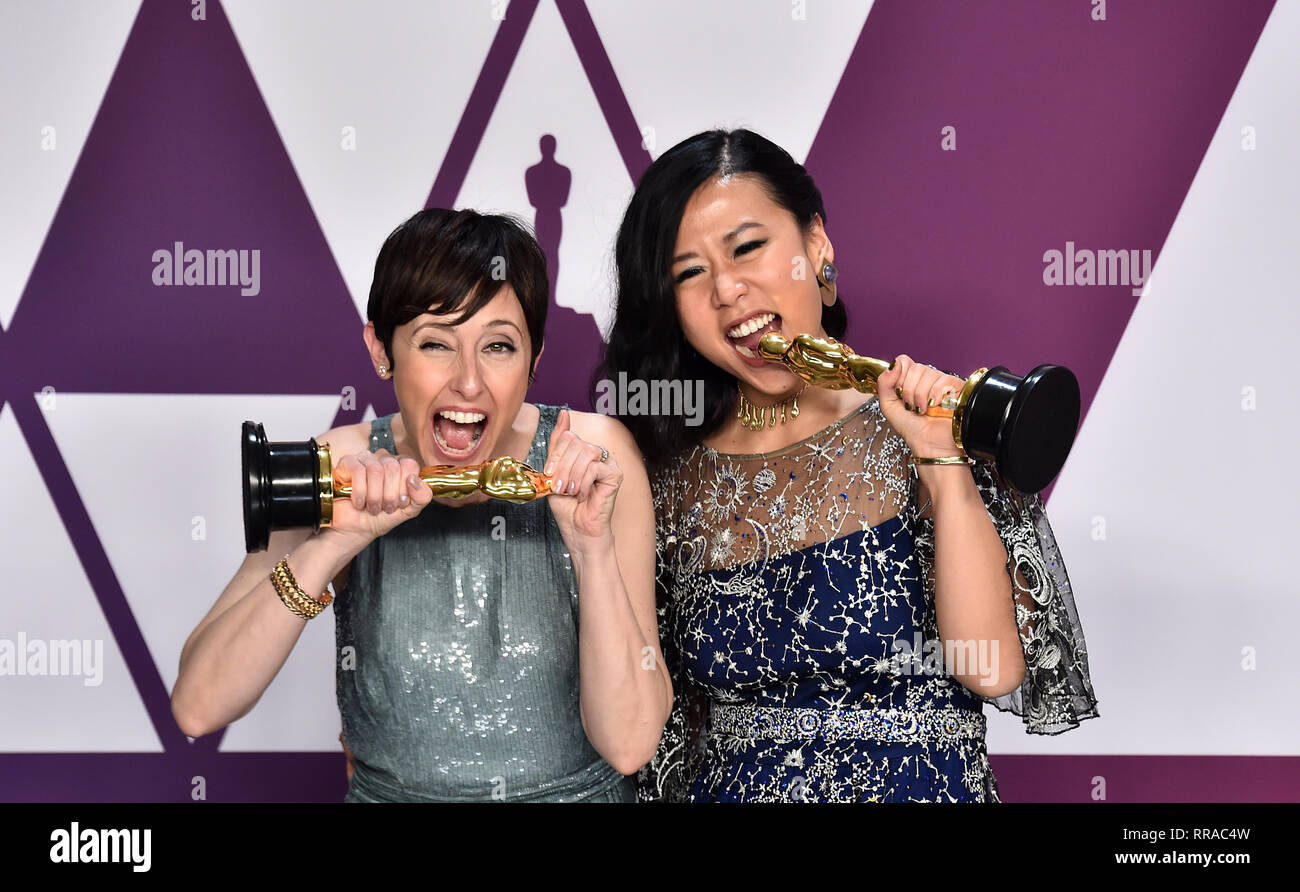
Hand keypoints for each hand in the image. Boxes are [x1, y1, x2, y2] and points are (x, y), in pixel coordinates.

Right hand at [324, 449, 433, 550]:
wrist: (356, 529)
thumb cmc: (380, 517)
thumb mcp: (408, 510)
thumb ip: (422, 497)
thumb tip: (415, 480)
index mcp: (401, 467)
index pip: (410, 465)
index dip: (405, 487)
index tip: (400, 503)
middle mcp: (384, 459)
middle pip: (393, 467)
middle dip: (389, 495)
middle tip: (385, 508)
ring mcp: (366, 459)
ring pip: (375, 470)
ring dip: (374, 496)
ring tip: (372, 507)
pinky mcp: (347, 462)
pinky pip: (357, 471)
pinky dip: (359, 492)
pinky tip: (359, 502)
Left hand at [543, 409, 621, 547]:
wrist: (578, 530)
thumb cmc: (567, 506)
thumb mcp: (554, 471)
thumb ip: (558, 444)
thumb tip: (563, 414)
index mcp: (582, 451)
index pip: (567, 437)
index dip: (555, 456)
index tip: (549, 474)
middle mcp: (597, 453)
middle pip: (575, 442)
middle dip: (562, 467)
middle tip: (559, 487)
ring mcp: (608, 463)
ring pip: (586, 452)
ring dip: (572, 474)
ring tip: (570, 491)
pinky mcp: (615, 474)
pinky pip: (595, 467)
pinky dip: (583, 482)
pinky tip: (583, 494)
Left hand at [874, 354, 967, 458]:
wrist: (930, 445)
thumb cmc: (912, 428)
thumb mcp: (889, 406)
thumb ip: (884, 383)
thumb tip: (894, 364)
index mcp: (911, 379)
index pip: (904, 361)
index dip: (900, 377)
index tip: (899, 394)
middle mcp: (927, 378)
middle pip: (915, 367)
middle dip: (909, 391)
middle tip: (912, 407)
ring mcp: (942, 382)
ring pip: (928, 373)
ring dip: (921, 396)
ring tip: (924, 410)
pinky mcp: (957, 387)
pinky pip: (943, 380)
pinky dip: (936, 395)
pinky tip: (937, 407)